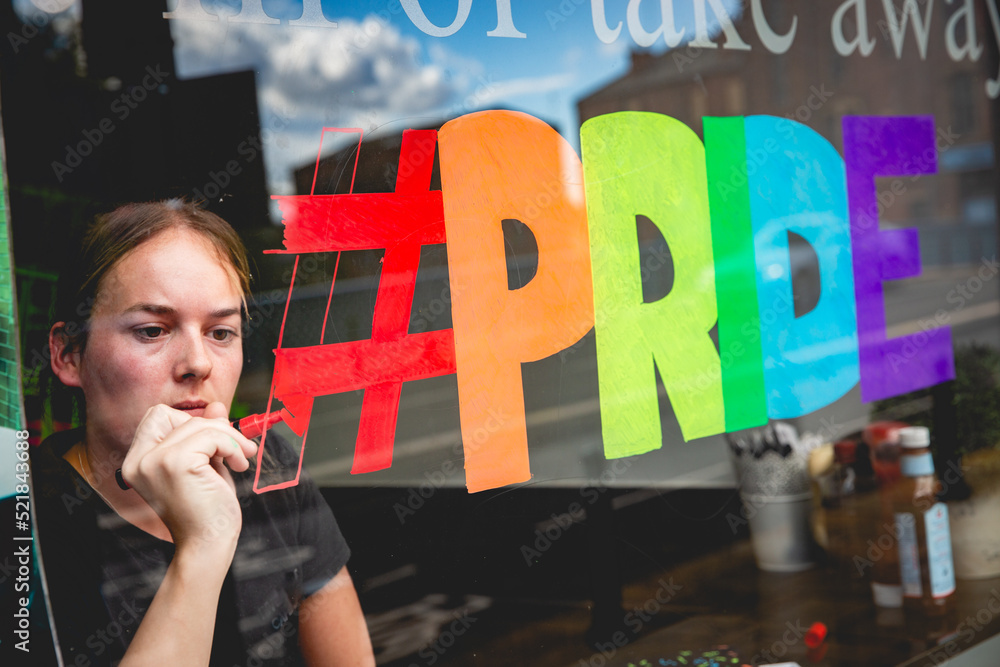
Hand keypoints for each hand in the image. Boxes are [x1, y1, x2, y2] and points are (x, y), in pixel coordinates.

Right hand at [120, 402, 257, 556]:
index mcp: (137, 462)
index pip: (157, 416)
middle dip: (212, 427)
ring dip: (229, 438)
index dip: (189, 422)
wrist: (208, 545)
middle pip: (176, 415)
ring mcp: (153, 461)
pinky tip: (239, 466)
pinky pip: (212, 436)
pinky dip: (232, 446)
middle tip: (236, 448)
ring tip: (241, 460)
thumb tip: (216, 405)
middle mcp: (138, 461)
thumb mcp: (206, 464)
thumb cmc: (207, 509)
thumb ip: (206, 435)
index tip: (213, 442)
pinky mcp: (175, 464)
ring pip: (199, 425)